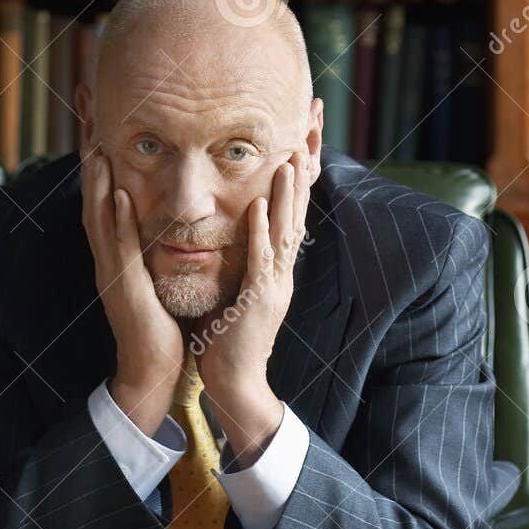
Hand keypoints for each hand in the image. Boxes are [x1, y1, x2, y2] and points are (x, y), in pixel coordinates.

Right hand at [81, 148, 184, 437]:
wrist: (153, 372)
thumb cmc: (160, 325)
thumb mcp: (154, 277)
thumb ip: (152, 249)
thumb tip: (163, 221)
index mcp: (115, 256)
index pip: (102, 201)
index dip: (98, 166)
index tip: (98, 129)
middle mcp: (107, 260)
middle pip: (92, 201)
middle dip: (89, 163)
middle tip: (86, 123)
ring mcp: (113, 273)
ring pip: (99, 219)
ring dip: (96, 182)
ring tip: (94, 146)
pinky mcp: (126, 288)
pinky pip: (121, 248)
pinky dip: (117, 220)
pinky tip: (116, 195)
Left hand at [195, 150, 311, 466]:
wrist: (236, 384)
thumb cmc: (229, 341)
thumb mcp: (237, 295)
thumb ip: (238, 268)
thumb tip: (226, 243)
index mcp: (276, 273)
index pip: (287, 222)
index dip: (293, 191)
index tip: (295, 158)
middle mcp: (281, 274)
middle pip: (294, 219)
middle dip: (298, 182)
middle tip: (301, 144)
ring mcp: (274, 286)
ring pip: (283, 232)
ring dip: (285, 196)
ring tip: (288, 162)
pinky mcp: (258, 299)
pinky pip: (260, 258)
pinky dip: (259, 230)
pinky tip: (257, 205)